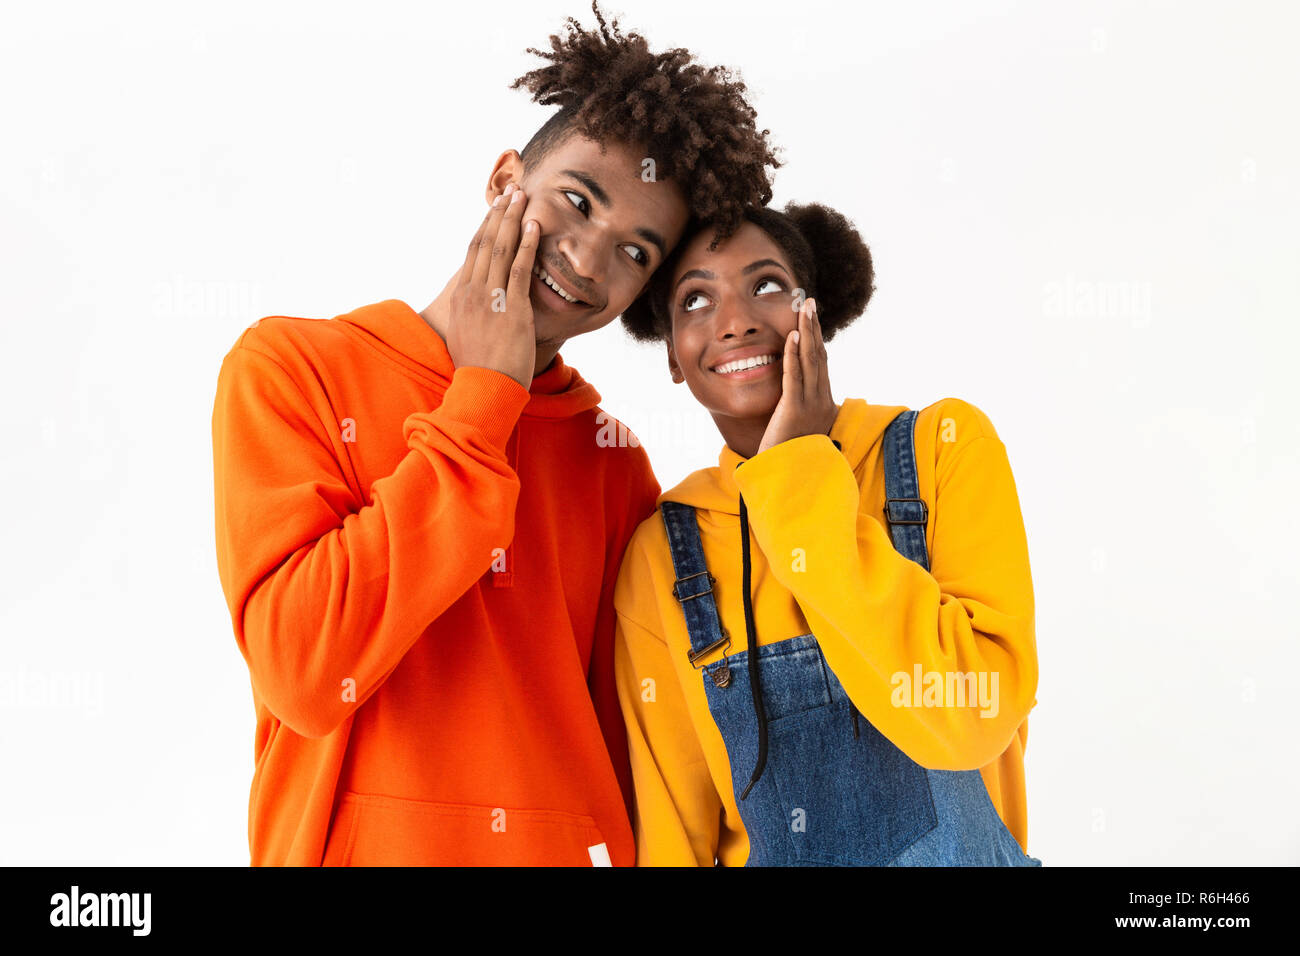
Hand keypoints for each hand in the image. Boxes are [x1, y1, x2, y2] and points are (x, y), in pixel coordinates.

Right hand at [445, 184, 538, 388]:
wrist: (484, 388)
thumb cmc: (479, 368)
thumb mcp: (466, 334)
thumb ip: (472, 314)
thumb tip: (478, 305)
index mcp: (461, 297)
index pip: (473, 252)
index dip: (485, 226)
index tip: (495, 209)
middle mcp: (473, 292)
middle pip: (485, 243)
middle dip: (499, 214)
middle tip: (511, 192)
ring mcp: (492, 298)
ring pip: (501, 249)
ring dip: (513, 219)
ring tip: (522, 197)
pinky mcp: (513, 308)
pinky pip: (520, 268)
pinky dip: (528, 244)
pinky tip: (535, 226)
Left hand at [756, 297, 838, 453]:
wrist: (791, 482)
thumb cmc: (792, 459)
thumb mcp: (799, 431)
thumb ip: (799, 412)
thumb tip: (794, 400)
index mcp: (823, 404)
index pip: (820, 363)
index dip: (816, 338)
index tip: (811, 317)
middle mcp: (821, 402)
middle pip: (818, 355)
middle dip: (813, 326)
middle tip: (809, 301)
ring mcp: (810, 406)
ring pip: (810, 361)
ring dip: (807, 331)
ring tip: (804, 307)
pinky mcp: (794, 412)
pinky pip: (794, 377)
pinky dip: (794, 355)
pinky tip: (792, 335)